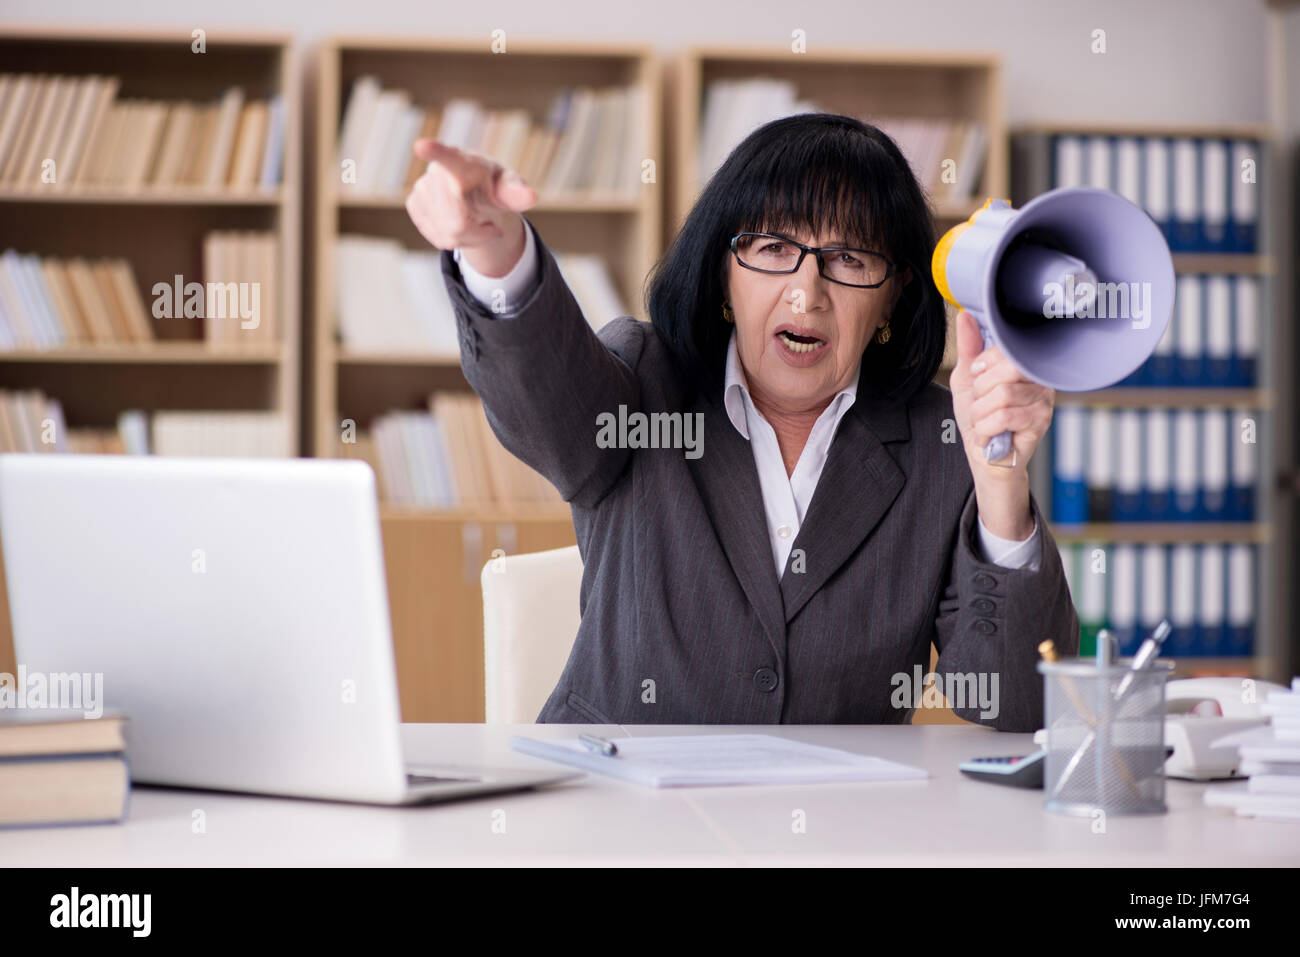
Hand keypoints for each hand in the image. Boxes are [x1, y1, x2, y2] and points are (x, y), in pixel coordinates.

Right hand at [404, 139, 537, 276]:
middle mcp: (437, 170)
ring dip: (468, 239)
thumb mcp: (510, 188)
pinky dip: (454, 241)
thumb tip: (531, 197)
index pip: (447, 157)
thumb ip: (517, 192)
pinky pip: (437, 237)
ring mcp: (421, 187)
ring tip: (478, 224)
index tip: (421, 145)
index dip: (434, 151)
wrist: (479, 192)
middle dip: (477, 233)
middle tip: (492, 226)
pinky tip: (460, 227)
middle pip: (455, 222)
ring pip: (447, 234)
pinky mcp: (414, 204)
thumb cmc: (497, 186)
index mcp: (464, 161)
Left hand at [948, 310, 1054, 538]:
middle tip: (981, 403)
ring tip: (984, 421)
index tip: (977, 377)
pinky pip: (1004, 416)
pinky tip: (989, 434)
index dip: (983, 363)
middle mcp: (1039, 378)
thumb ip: (968, 349)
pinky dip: (986, 428)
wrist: (985, 457)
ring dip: (981, 412)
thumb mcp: (967, 380)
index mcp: (1023, 363)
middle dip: (982, 389)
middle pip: (1008, 368)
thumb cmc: (979, 417)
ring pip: (1003, 394)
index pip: (1007, 347)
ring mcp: (1043, 400)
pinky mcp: (1041, 422)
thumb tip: (965, 315)